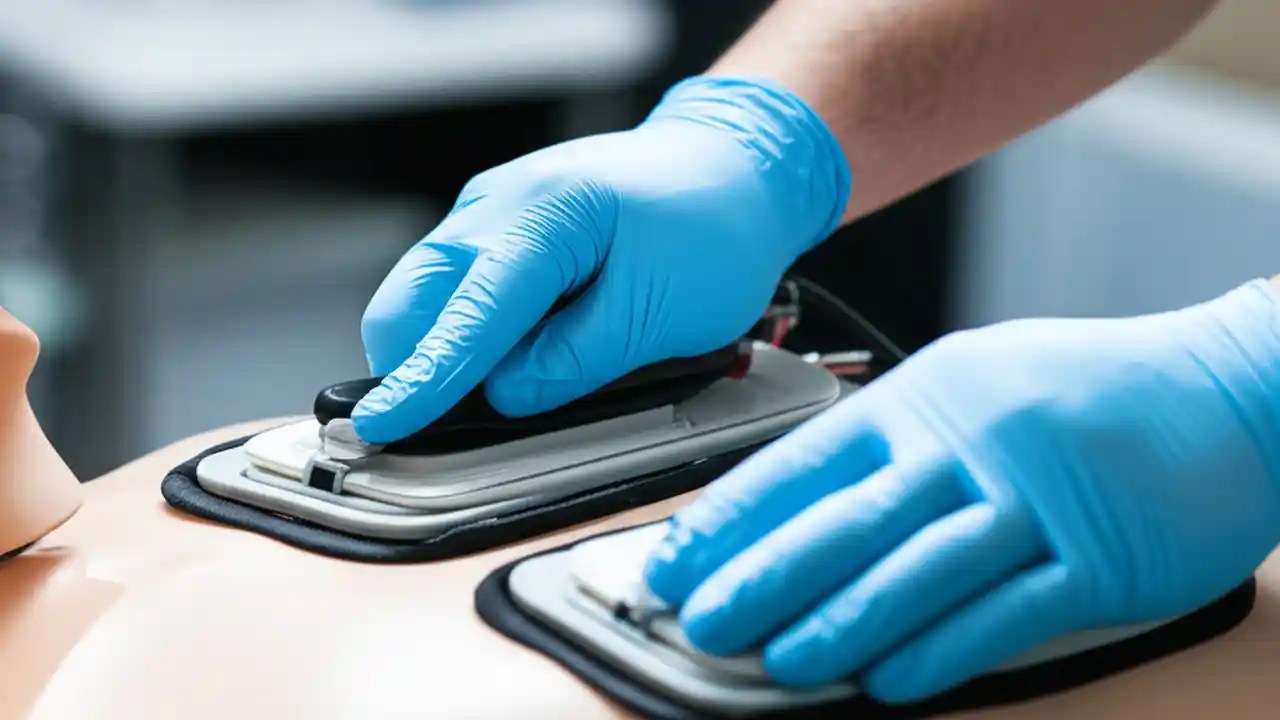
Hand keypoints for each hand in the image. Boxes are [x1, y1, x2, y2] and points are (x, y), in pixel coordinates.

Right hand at [351, 77, 849, 442]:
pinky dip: (475, 325)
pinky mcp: (501, 224)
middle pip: (411, 298)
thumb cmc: (716, 227)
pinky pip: (459, 283)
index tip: (381, 424)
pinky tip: (530, 340)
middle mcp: (500, 203)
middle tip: (465, 416)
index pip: (468, 314)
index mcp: (546, 216)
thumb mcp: (662, 313)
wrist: (738, 163)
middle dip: (418, 362)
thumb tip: (503, 395)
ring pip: (427, 293)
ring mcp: (493, 208)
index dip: (424, 379)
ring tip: (530, 368)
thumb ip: (575, 360)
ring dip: (451, 345)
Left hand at [644, 280, 1279, 702]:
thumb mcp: (974, 384)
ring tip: (778, 661)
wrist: (1227, 384)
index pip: (803, 462)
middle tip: (699, 621)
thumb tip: (804, 508)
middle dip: (761, 577)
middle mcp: (970, 443)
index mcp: (925, 400)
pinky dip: (944, 648)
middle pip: (846, 520)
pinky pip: (1008, 611)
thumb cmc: (1089, 389)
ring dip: (840, 623)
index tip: (676, 559)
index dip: (730, 518)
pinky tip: (892, 680)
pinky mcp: (1099, 556)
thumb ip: (894, 444)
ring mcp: (1035, 499)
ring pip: (916, 570)